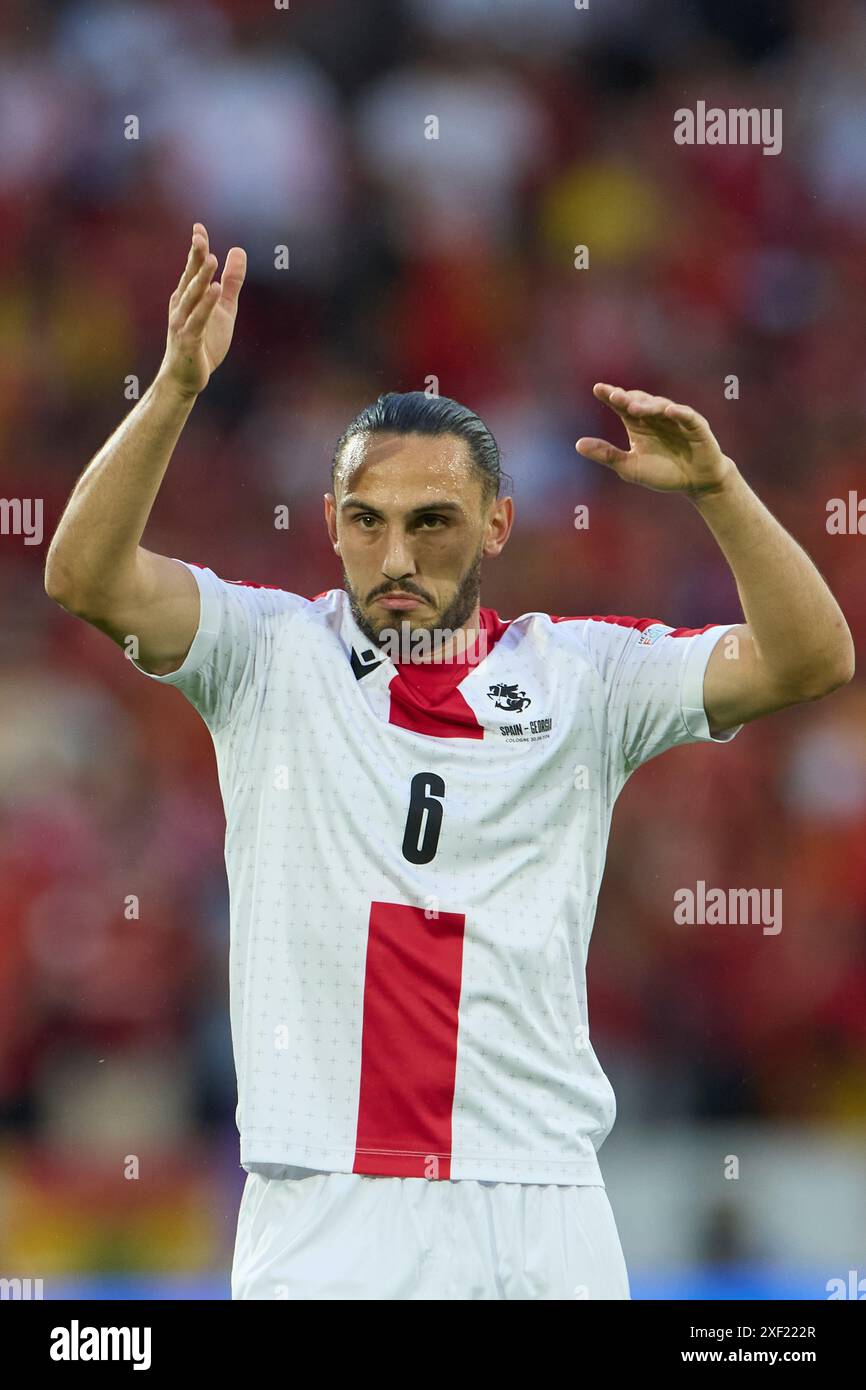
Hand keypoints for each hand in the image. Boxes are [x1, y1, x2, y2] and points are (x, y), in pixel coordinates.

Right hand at [159, 222, 246, 397]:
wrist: (185, 378)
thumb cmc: (202, 343)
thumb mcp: (223, 309)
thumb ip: (231, 282)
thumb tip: (238, 251)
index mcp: (187, 297)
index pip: (192, 269)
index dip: (196, 249)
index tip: (198, 227)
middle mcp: (181, 306)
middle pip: (190, 277)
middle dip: (195, 257)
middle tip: (199, 235)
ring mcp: (182, 322)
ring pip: (193, 296)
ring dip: (201, 277)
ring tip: (212, 258)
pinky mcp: (189, 340)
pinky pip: (198, 319)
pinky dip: (206, 304)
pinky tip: (215, 290)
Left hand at [576, 384, 735, 495]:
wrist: (696, 483)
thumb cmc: (663, 472)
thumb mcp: (630, 467)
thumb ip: (606, 455)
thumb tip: (577, 444)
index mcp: (638, 423)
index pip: (622, 406)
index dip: (611, 396)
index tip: (598, 389)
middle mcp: (656, 416)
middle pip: (640, 402)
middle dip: (627, 398)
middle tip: (613, 396)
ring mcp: (677, 419)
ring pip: (661, 407)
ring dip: (648, 406)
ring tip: (633, 407)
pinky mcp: (696, 426)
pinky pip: (687, 417)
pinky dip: (679, 413)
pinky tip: (668, 411)